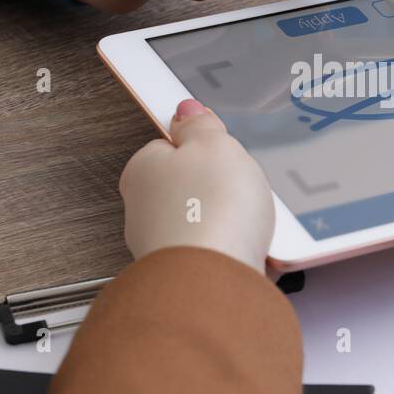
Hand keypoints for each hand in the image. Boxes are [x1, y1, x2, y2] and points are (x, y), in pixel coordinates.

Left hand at [119, 99, 273, 272]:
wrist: (215, 282)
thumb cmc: (206, 213)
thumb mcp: (214, 143)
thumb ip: (200, 124)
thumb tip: (188, 110)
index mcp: (142, 171)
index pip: (170, 145)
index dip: (202, 145)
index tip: (220, 144)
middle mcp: (145, 211)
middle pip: (190, 186)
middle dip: (221, 185)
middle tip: (240, 181)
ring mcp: (167, 246)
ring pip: (208, 221)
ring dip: (233, 219)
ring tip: (250, 218)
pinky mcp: (191, 275)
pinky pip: (222, 252)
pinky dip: (239, 249)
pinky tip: (252, 247)